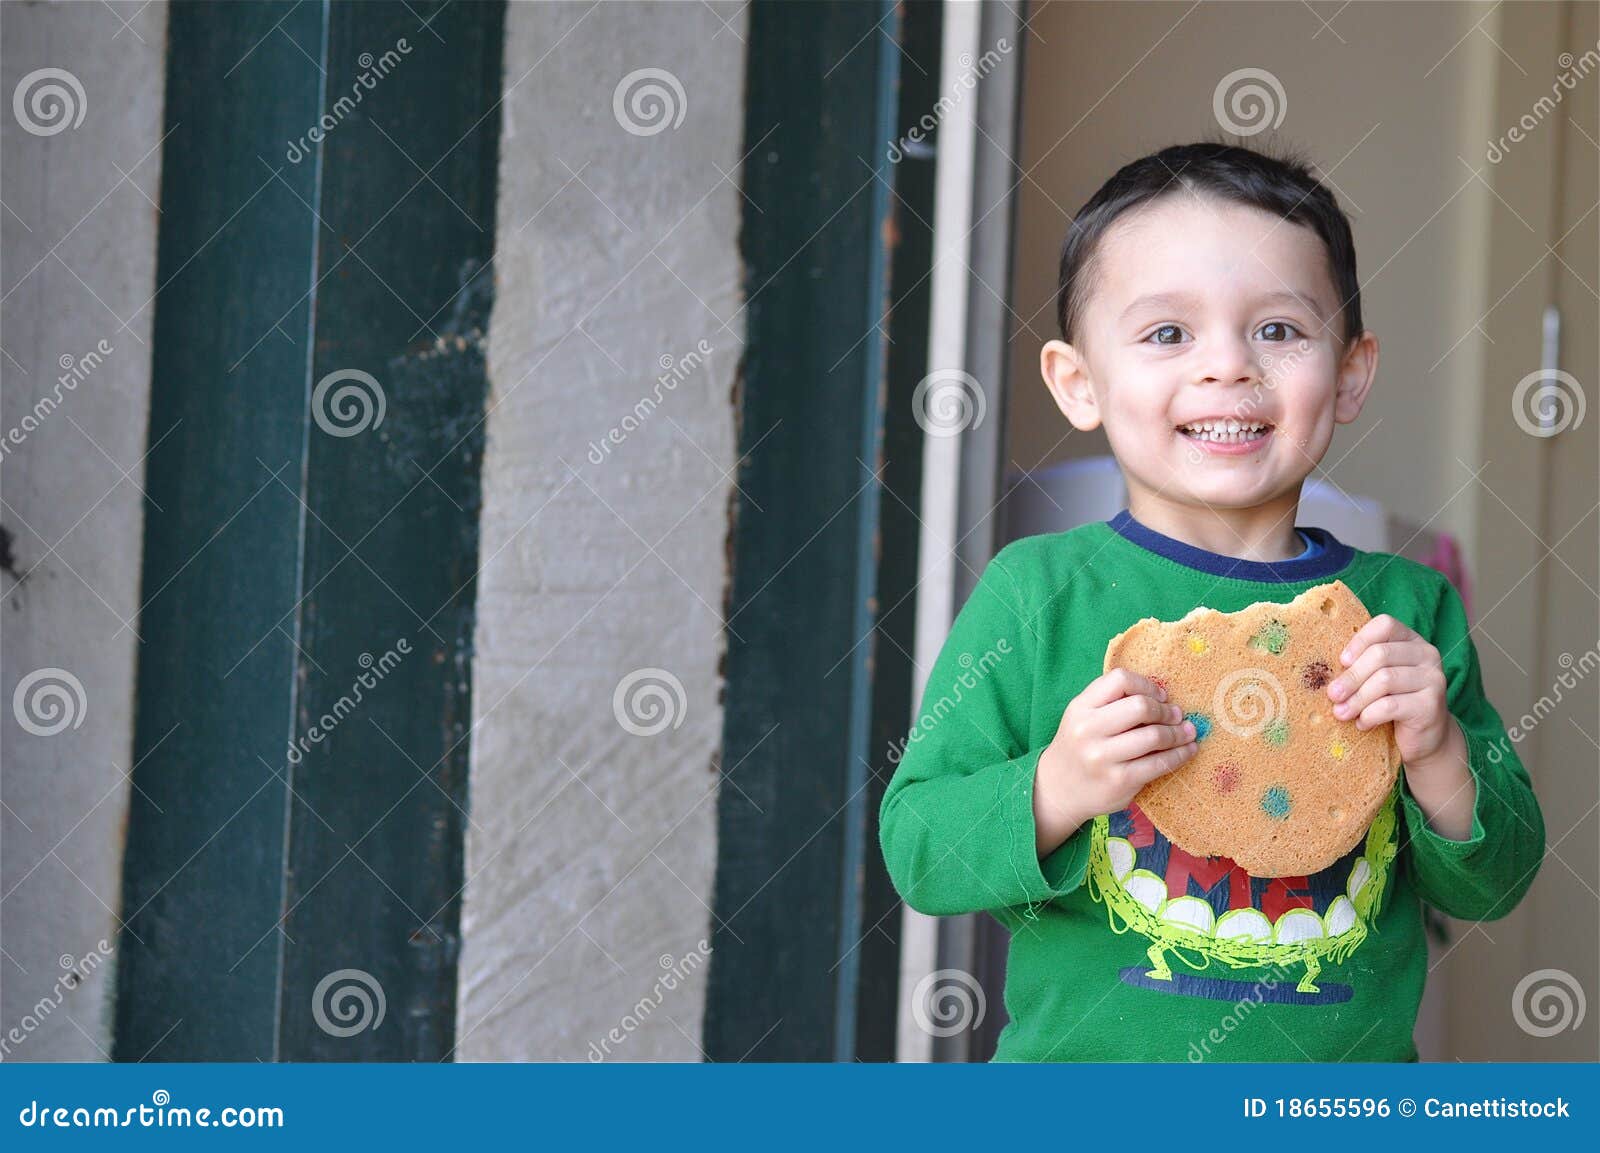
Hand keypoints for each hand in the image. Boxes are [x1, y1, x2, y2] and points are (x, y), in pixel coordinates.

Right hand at [1033, 668, 1198, 855]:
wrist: (1058, 790)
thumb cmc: (1078, 747)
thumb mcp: (1082, 716)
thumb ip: (1110, 701)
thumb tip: (1162, 695)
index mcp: (1080, 707)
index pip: (1120, 680)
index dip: (1147, 685)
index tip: (1160, 696)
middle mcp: (1088, 730)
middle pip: (1141, 706)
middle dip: (1166, 710)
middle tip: (1176, 715)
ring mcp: (1103, 757)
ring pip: (1154, 736)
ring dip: (1179, 733)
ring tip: (1187, 732)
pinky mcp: (1120, 781)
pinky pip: (1160, 763)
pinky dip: (1180, 755)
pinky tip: (1188, 750)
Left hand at [1325, 613, 1452, 765]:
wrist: (1425, 738)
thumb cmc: (1394, 703)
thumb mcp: (1377, 678)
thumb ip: (1361, 667)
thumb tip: (1327, 673)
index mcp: (1411, 640)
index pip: (1385, 625)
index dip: (1359, 641)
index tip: (1342, 661)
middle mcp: (1427, 655)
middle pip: (1380, 654)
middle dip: (1351, 677)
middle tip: (1332, 695)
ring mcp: (1433, 679)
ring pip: (1384, 680)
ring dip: (1356, 699)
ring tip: (1341, 713)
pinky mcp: (1431, 705)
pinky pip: (1390, 706)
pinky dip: (1369, 715)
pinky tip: (1362, 724)